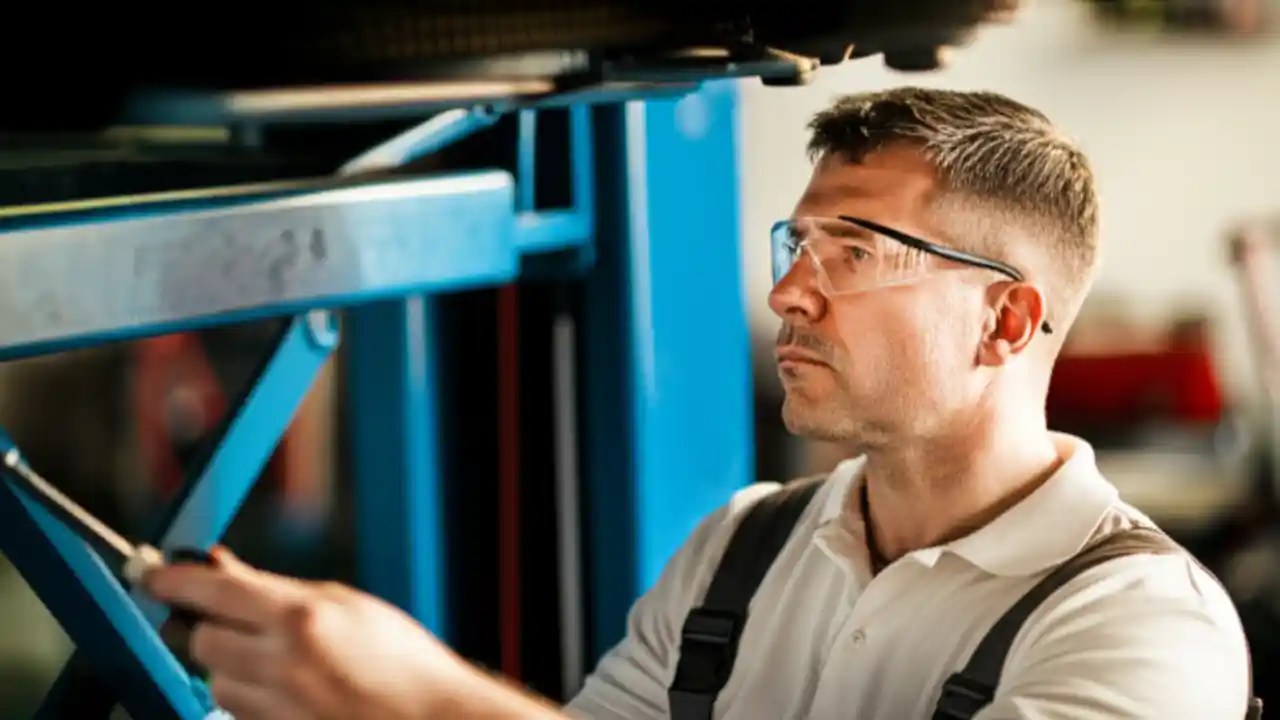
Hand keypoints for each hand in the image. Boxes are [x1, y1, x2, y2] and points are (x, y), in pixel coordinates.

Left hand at [142, 546, 484, 719]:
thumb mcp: (347, 605)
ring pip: (216, 684)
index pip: (215, 591)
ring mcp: (278, 708)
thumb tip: (224, 568)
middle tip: (236, 624)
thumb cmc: (402, 662)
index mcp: (301, 619)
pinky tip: (287, 692)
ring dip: (231, 670)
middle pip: (203, 642)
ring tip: (276, 665)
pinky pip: (240, 714)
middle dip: (211, 630)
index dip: (176, 581)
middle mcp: (282, 664)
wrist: (432, 719)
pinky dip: (250, 700)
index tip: (155, 577)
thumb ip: (281, 588)